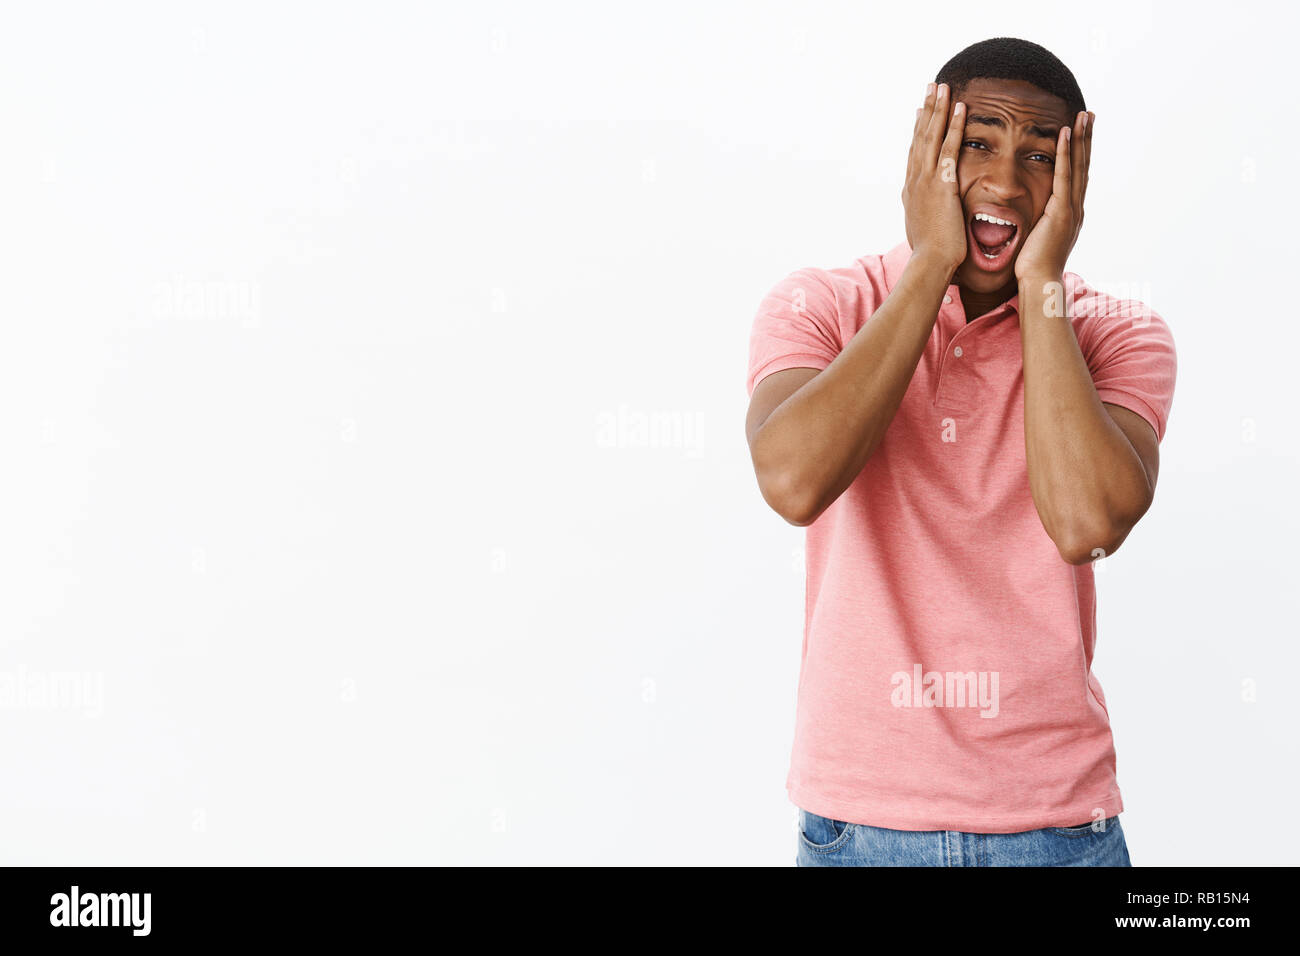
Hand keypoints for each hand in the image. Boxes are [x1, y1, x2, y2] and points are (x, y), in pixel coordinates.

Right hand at [901, 82, 967, 274]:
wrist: (931, 262)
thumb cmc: (930, 253)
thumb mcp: (923, 227)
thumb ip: (925, 213)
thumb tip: (925, 212)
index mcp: (911, 190)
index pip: (915, 152)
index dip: (918, 130)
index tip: (921, 111)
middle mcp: (915, 180)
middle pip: (920, 137)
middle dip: (926, 110)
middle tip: (931, 87)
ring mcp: (926, 180)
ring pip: (931, 136)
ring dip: (938, 109)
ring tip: (943, 87)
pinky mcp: (942, 183)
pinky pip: (949, 147)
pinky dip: (954, 126)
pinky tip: (960, 107)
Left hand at [1015, 109, 1093, 281]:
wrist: (1038, 281)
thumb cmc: (1032, 264)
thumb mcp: (1037, 236)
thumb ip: (1038, 221)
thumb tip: (1030, 215)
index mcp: (1070, 212)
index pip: (1077, 175)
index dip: (1080, 152)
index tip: (1081, 131)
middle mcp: (1076, 207)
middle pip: (1084, 165)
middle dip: (1086, 139)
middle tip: (1089, 114)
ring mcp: (1071, 208)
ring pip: (1079, 166)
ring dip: (1081, 139)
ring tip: (1084, 116)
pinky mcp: (1061, 211)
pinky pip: (1064, 176)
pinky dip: (1065, 154)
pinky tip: (1065, 134)